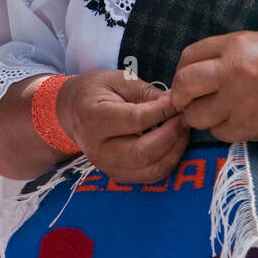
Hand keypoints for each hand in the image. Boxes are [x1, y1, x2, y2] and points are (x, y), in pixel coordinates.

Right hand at [56, 69, 189, 184]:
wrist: (73, 111)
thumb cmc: (97, 91)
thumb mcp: (119, 80)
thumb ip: (147, 92)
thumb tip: (176, 103)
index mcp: (93, 118)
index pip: (135, 120)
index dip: (162, 112)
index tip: (178, 102)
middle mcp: (97, 149)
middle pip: (142, 152)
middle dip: (171, 135)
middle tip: (184, 118)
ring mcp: (106, 167)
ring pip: (149, 169)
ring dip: (174, 151)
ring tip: (182, 129)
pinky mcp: (118, 176)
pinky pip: (149, 177)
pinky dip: (168, 162)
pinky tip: (175, 144)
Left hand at [169, 32, 257, 143]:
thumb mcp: (257, 43)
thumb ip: (224, 51)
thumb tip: (191, 69)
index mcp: (236, 46)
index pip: (189, 56)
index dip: (182, 68)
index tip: (186, 78)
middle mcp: (233, 72)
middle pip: (184, 85)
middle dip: (180, 94)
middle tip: (185, 99)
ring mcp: (238, 102)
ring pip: (196, 114)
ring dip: (199, 114)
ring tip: (214, 110)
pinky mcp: (245, 128)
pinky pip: (216, 132)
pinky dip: (221, 128)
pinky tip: (236, 119)